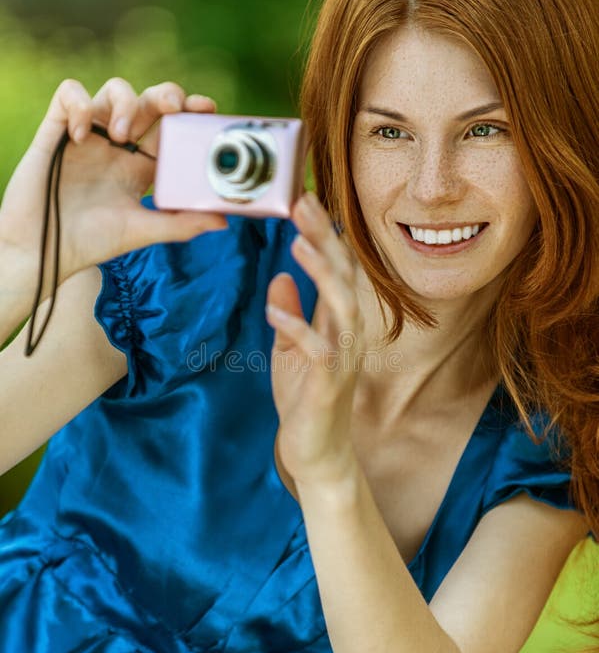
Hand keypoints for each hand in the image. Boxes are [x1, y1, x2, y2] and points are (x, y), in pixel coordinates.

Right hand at [0, 78, 228, 286]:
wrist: (43, 252)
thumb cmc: (90, 243)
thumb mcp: (140, 232)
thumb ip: (180, 224)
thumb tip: (223, 219)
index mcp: (141, 167)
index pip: (172, 129)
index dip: (189, 113)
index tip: (206, 109)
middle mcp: (118, 146)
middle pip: (149, 102)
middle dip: (165, 95)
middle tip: (172, 106)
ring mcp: (89, 135)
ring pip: (113, 89)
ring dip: (125, 104)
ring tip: (121, 137)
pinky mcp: (57, 129)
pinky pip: (70, 94)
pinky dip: (80, 104)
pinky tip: (81, 135)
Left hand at [266, 192, 363, 490]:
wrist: (316, 452)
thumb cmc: (306, 400)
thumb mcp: (290, 351)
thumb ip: (290, 315)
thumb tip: (280, 278)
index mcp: (339, 323)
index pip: (338, 270)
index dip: (324, 234)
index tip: (305, 200)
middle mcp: (349, 335)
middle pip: (345, 277)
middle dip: (325, 238)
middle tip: (304, 202)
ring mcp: (343, 359)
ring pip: (342, 306)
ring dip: (322, 273)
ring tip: (299, 242)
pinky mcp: (329, 384)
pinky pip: (318, 351)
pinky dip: (296, 328)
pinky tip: (274, 309)